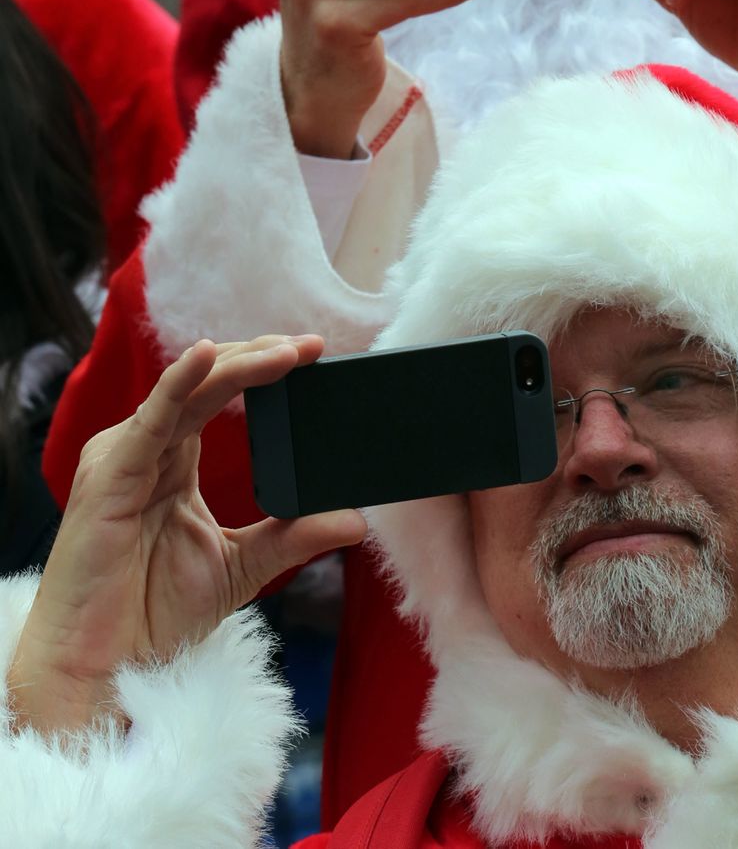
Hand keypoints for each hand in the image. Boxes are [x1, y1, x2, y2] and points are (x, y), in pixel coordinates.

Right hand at [8, 336, 365, 737]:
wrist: (103, 668)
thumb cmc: (152, 616)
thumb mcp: (242, 565)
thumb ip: (293, 537)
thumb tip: (356, 520)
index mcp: (173, 461)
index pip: (219, 396)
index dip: (263, 371)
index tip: (315, 356)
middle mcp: (148, 449)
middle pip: (207, 383)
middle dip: (260, 357)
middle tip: (313, 346)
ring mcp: (125, 456)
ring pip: (188, 391)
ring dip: (239, 366)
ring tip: (286, 352)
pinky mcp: (110, 473)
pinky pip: (153, 417)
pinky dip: (181, 383)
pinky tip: (208, 357)